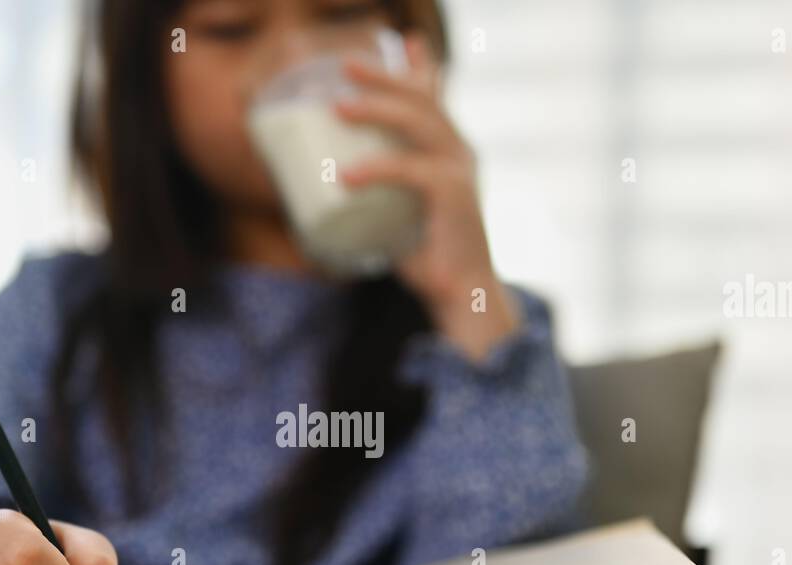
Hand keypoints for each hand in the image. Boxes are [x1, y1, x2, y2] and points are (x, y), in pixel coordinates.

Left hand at [336, 33, 519, 361]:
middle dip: (385, 76)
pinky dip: (378, 169)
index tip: (401, 40)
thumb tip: (330, 189)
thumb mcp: (398, 215)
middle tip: (346, 64)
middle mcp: (460, 154)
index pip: (435, 99)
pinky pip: (413, 171)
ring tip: (339, 105)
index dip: (419, 69)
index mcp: (449, 153)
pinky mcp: (456, 196)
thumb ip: (380, 197)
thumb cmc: (427, 259)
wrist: (461, 295)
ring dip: (377, 109)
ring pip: (419, 123)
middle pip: (423, 99)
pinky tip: (348, 174)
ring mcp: (461, 171)